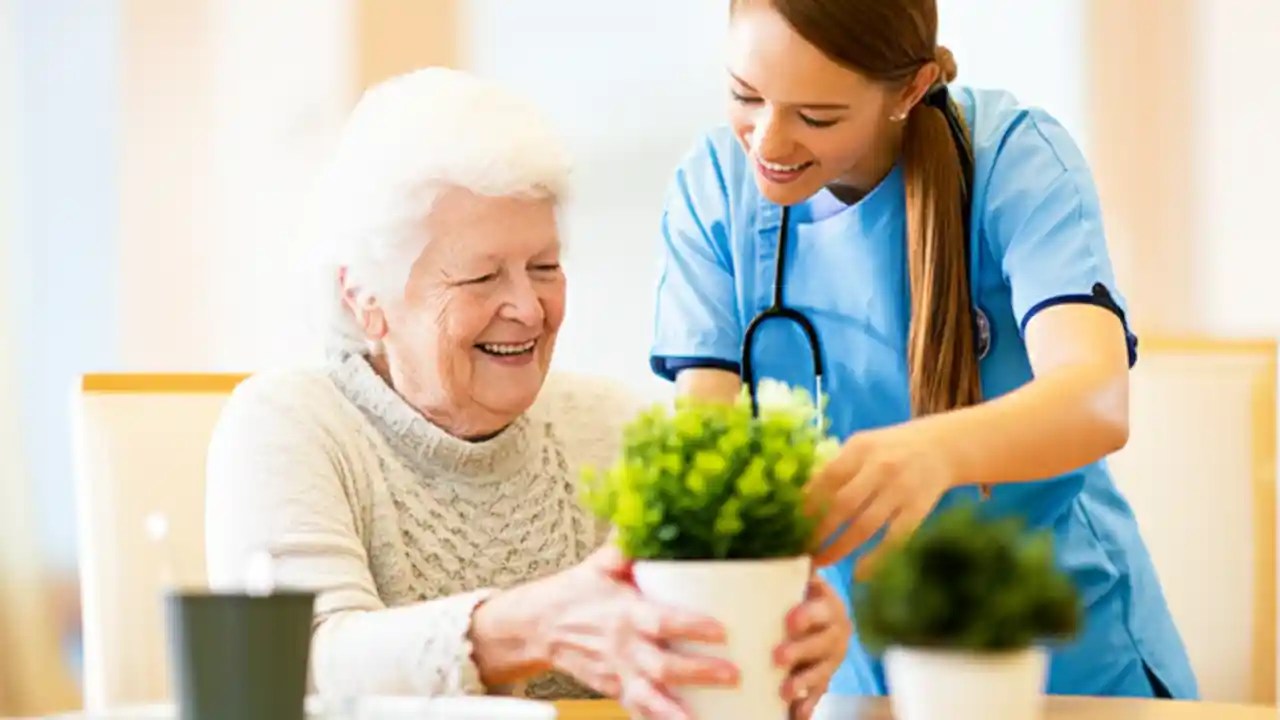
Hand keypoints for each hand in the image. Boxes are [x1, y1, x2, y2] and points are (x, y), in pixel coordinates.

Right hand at [535, 546, 737, 718]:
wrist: (538, 626)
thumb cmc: (578, 590)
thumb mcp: (600, 563)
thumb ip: (628, 545)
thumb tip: (653, 511)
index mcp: (624, 612)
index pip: (660, 621)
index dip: (690, 626)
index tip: (721, 630)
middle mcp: (622, 647)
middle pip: (662, 666)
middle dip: (698, 673)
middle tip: (734, 674)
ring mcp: (617, 674)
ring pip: (650, 698)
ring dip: (678, 711)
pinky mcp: (615, 690)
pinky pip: (637, 712)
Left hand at [774, 575, 850, 719]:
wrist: (825, 619)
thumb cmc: (800, 597)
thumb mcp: (800, 582)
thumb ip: (790, 571)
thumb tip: (765, 546)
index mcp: (828, 606)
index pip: (822, 609)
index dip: (808, 615)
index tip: (790, 621)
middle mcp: (835, 633)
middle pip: (822, 644)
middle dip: (801, 651)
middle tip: (778, 657)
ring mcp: (831, 659)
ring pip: (821, 672)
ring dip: (803, 682)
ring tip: (784, 691)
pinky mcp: (824, 680)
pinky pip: (818, 694)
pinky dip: (808, 705)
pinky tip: (797, 714)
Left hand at [806, 424, 956, 575]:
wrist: (943, 446)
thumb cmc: (891, 448)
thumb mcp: (863, 445)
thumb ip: (836, 466)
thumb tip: (800, 496)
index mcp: (860, 449)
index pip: (825, 478)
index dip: (805, 503)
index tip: (786, 523)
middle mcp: (880, 468)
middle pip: (841, 505)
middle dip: (816, 531)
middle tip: (797, 550)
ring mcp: (901, 490)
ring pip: (864, 526)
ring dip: (838, 548)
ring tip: (819, 563)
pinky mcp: (918, 510)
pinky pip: (894, 539)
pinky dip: (876, 559)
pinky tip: (860, 574)